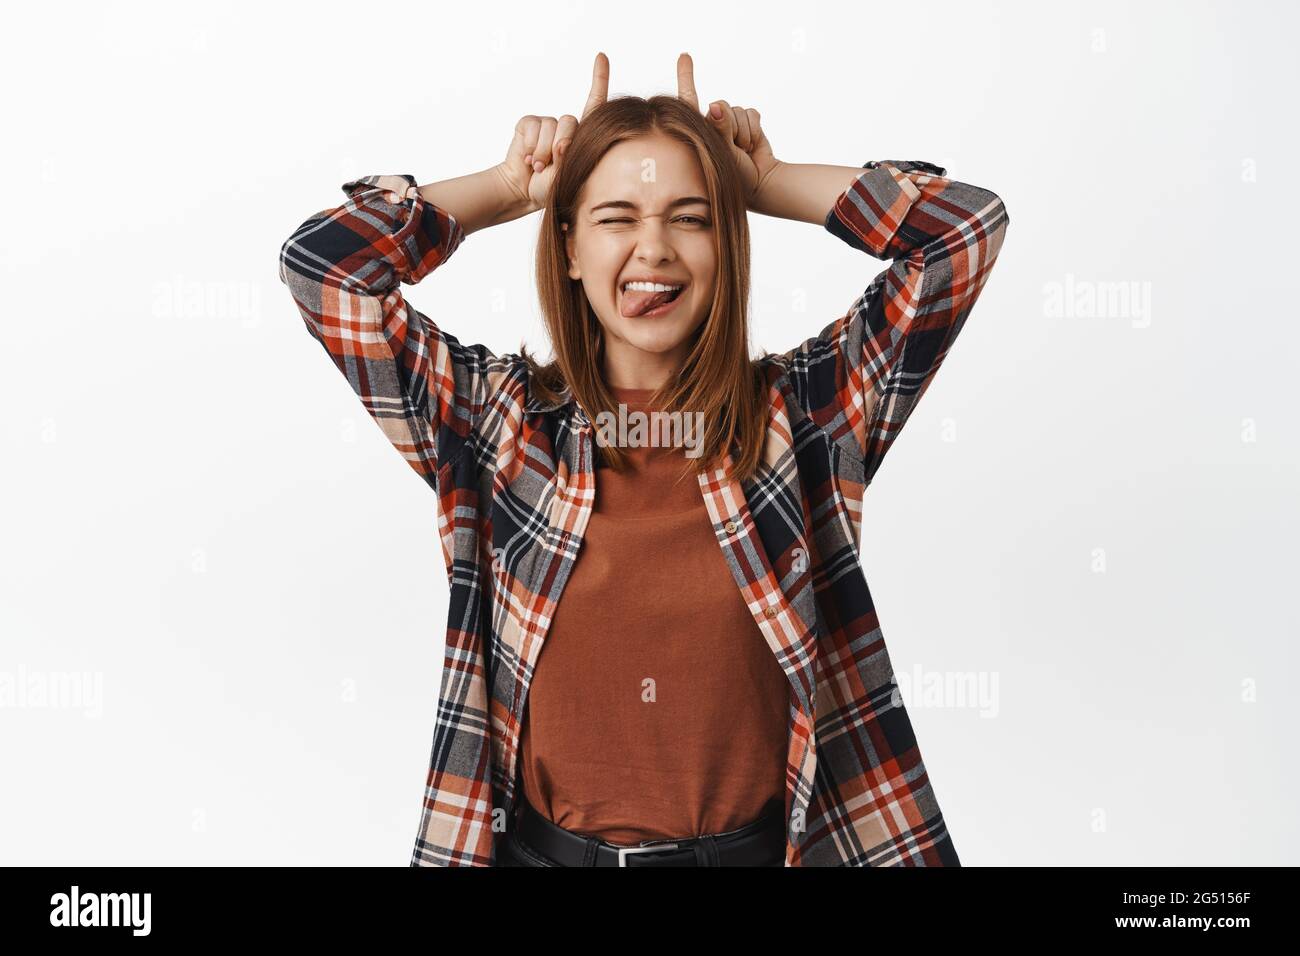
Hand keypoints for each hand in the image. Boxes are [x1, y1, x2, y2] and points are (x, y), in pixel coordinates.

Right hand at [493, 52, 609, 214]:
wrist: (524, 190)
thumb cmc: (551, 187)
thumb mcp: (569, 175)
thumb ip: (570, 158)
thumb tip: (563, 142)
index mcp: (581, 136)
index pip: (594, 104)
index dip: (599, 80)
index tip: (601, 57)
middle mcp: (565, 126)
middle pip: (570, 122)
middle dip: (561, 148)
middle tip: (550, 168)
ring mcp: (546, 123)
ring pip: (551, 127)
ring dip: (543, 152)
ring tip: (539, 166)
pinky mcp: (528, 123)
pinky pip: (533, 127)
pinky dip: (530, 147)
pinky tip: (528, 158)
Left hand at [675, 52, 781, 208]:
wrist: (760, 183)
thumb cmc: (734, 175)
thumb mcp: (722, 153)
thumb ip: (719, 128)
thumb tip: (715, 105)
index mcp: (699, 131)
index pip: (689, 99)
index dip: (686, 76)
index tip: (684, 56)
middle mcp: (713, 124)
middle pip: (720, 106)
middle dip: (730, 126)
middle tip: (733, 149)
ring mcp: (730, 124)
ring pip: (737, 110)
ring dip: (743, 131)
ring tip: (743, 151)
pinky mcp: (747, 123)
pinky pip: (751, 113)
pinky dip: (754, 128)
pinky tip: (752, 145)